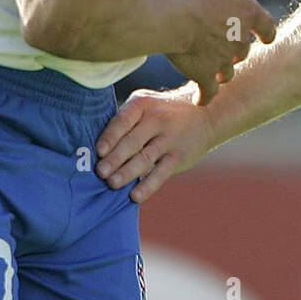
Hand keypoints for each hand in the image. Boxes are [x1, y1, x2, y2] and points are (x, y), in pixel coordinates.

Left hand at [96, 86, 212, 201]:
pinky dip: (148, 186)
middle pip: (133, 141)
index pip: (123, 121)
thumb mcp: (145, 104)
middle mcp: (158, 119)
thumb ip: (124, 120)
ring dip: (127, 172)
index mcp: (143, 104)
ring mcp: (170, 139)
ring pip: (146, 158)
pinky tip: (134, 196)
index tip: (98, 151)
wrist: (205, 115)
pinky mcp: (179, 156)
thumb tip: (95, 148)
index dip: (110, 137)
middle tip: (100, 172)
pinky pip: (161, 173)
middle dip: (115, 158)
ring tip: (112, 183)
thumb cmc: (162, 111)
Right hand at [165, 0, 275, 104]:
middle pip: (244, 49)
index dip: (266, 32)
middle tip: (225, 46)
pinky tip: (202, 100)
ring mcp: (223, 60)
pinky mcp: (204, 75)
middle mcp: (241, 40)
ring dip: (223, 70)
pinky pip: (209, 91)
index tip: (266, 37)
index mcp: (248, 13)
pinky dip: (206, 96)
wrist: (173, 17)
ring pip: (229, 71)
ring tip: (215, 69)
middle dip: (236, 49)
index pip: (267, 27)